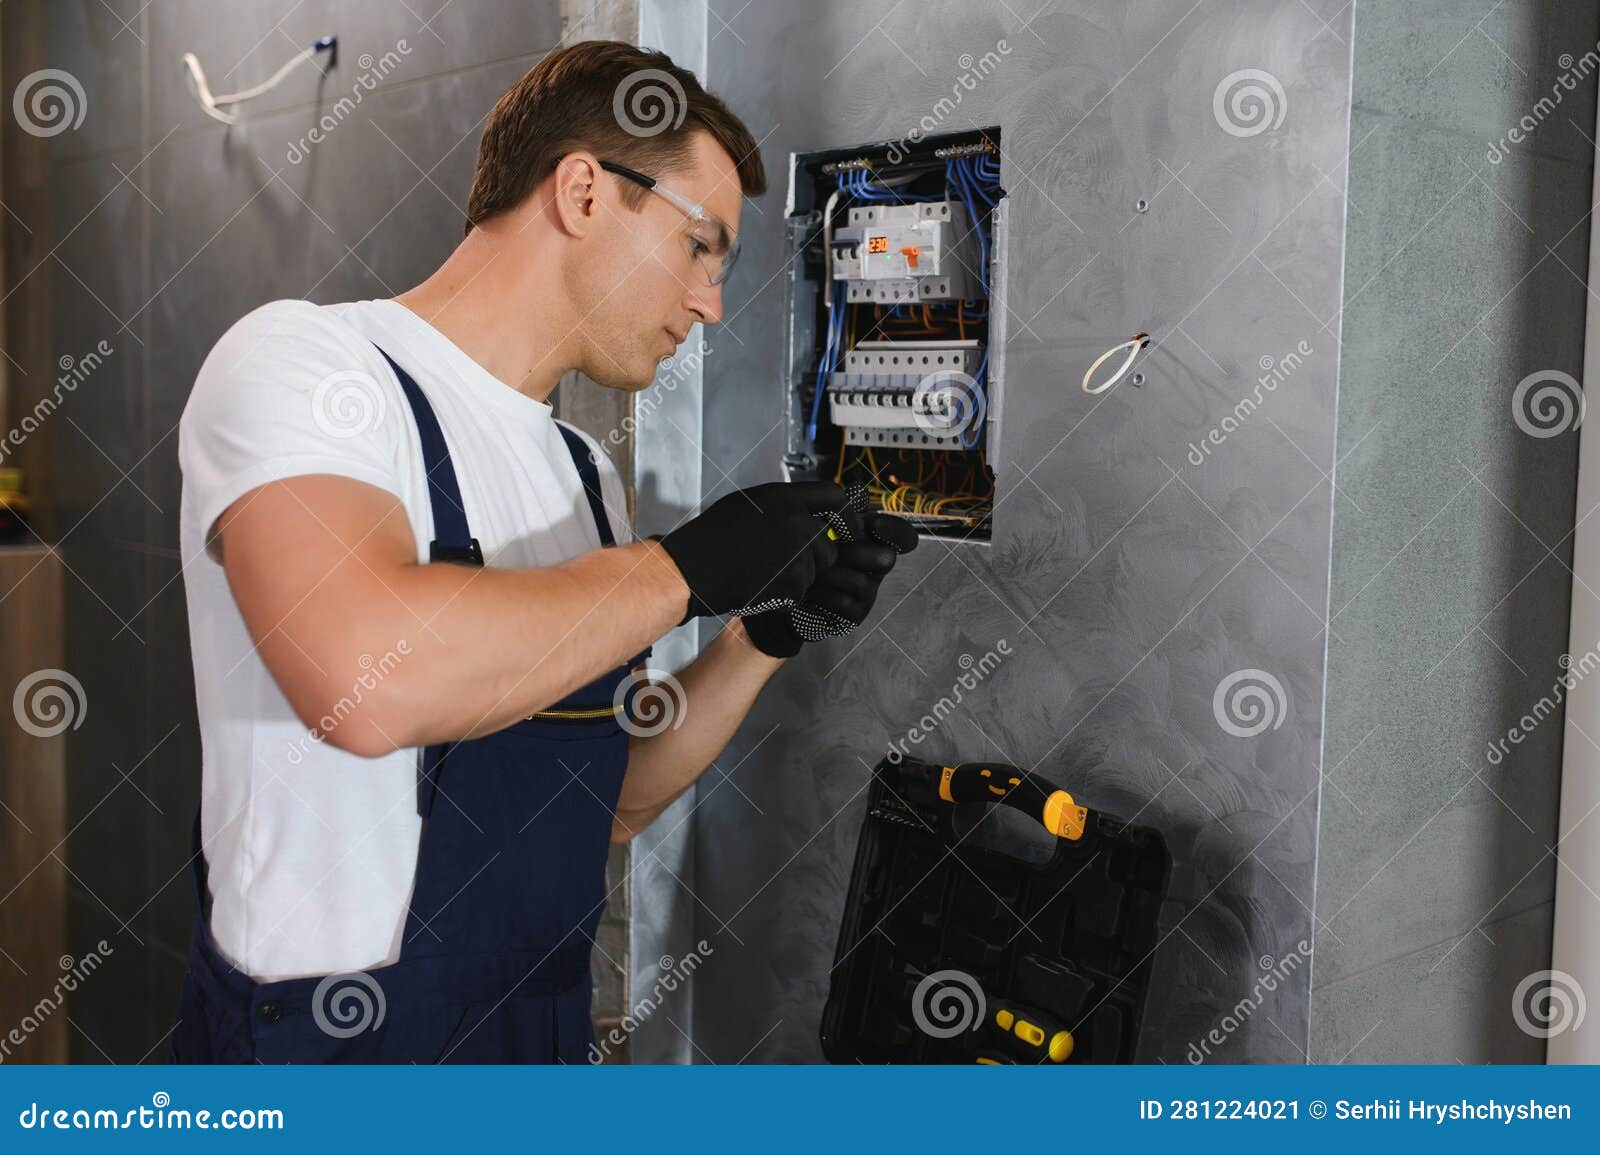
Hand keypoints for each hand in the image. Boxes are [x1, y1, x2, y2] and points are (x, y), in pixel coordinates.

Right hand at [655, 481, 845, 624]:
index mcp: (783, 498)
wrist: (692, 569)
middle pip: (828, 544)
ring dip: (798, 577)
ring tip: (763, 572)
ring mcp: (795, 553)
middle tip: (784, 565)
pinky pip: (801, 591)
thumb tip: (811, 510)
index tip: (849, 530)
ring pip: (816, 571)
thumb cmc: (712, 538)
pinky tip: (760, 586)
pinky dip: (786, 594)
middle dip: (815, 559)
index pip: (834, 497)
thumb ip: (783, 505)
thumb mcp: (748, 505)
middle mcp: (794, 521)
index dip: (847, 516)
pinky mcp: (791, 582)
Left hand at [741, 511, 918, 657]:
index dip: (894, 530)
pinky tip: (807, 592)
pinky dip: (824, 597)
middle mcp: (870, 567)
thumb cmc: (788, 550)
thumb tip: (857, 489)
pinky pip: (847, 605)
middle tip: (838, 549)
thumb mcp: (806, 521)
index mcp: (867, 540)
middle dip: (859, 554)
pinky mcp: (850, 616)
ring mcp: (863, 593)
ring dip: (832, 576)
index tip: (874, 525)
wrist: (765, 588)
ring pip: (863, 583)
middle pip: (886, 559)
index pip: (901, 536)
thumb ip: (832, 505)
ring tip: (810, 573)